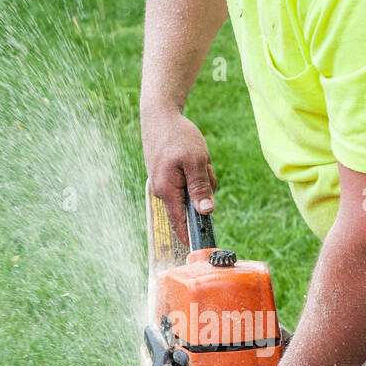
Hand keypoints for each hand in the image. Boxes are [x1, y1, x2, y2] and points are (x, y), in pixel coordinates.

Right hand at [141, 107, 217, 245]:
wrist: (160, 115)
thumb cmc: (177, 136)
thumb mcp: (196, 161)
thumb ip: (201, 188)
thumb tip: (206, 213)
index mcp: (168, 191)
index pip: (180, 224)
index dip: (191, 237)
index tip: (201, 251)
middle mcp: (163, 191)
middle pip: (192, 205)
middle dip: (204, 190)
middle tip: (204, 167)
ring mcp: (165, 182)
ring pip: (192, 191)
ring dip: (201, 177)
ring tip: (197, 157)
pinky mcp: (168, 175)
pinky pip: (188, 180)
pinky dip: (195, 170)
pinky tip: (191, 155)